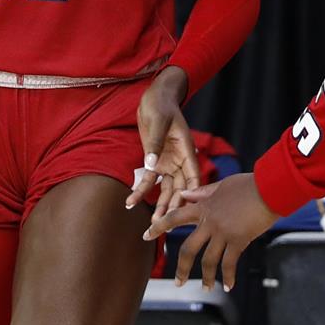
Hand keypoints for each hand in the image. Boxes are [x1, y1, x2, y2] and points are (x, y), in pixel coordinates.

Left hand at [125, 66, 199, 219]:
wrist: (153, 98)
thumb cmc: (161, 106)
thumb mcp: (158, 122)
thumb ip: (155, 144)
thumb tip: (151, 164)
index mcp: (187, 151)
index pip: (193, 177)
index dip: (191, 194)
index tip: (186, 209)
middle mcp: (180, 161)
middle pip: (180, 189)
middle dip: (173, 207)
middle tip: (166, 225)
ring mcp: (167, 163)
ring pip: (167, 190)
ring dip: (160, 206)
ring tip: (153, 224)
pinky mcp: (154, 162)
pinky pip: (148, 180)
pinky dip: (140, 191)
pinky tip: (130, 202)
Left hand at [146, 172, 277, 291]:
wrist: (270, 188)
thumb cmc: (250, 184)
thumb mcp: (223, 185)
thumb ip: (203, 192)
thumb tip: (184, 194)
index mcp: (203, 206)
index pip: (174, 217)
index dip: (158, 227)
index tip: (146, 235)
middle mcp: (209, 222)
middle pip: (188, 249)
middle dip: (181, 268)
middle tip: (177, 282)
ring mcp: (223, 232)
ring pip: (208, 260)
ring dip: (205, 278)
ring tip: (205, 288)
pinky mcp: (238, 240)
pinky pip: (229, 263)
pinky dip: (228, 277)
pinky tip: (227, 286)